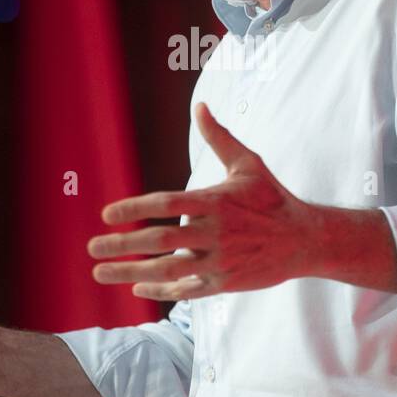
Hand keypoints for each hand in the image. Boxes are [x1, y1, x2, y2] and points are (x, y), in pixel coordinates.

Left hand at [86, 102, 324, 300]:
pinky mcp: (224, 282)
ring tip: (101, 272)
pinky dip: (161, 290)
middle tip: (92, 247)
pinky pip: (186, 289)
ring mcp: (220, 259)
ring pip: (167, 269)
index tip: (107, 215)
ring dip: (130, 272)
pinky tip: (138, 286)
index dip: (134, 208)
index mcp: (216, 201)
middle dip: (121, 245)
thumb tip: (200, 107)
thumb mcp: (248, 164)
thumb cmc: (272, 198)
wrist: (305, 240)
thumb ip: (219, 138)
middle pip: (160, 239)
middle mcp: (215, 232)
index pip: (166, 203)